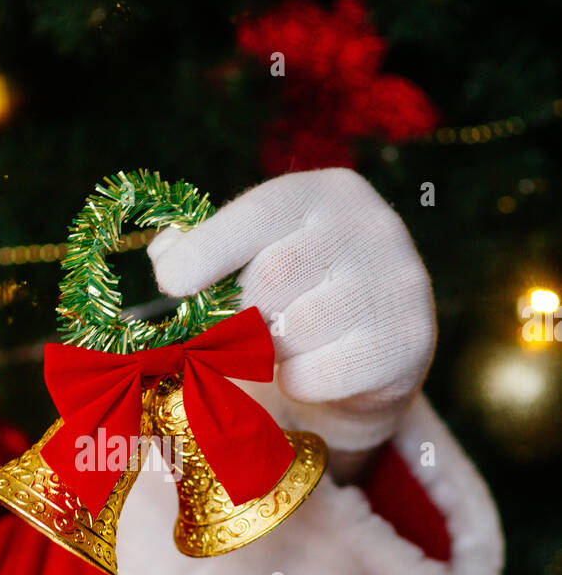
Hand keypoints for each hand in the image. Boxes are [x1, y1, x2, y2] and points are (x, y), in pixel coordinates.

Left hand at [148, 168, 435, 456]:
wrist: (376, 355)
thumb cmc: (299, 296)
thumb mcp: (255, 257)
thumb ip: (203, 249)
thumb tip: (166, 256)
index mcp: (325, 192)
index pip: (259, 214)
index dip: (208, 249)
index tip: (170, 282)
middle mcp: (370, 226)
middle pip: (270, 280)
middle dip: (238, 315)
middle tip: (235, 330)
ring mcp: (396, 282)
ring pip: (293, 331)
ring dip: (268, 352)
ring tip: (281, 347)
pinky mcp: (406, 340)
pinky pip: (318, 374)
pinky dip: (298, 382)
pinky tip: (312, 369)